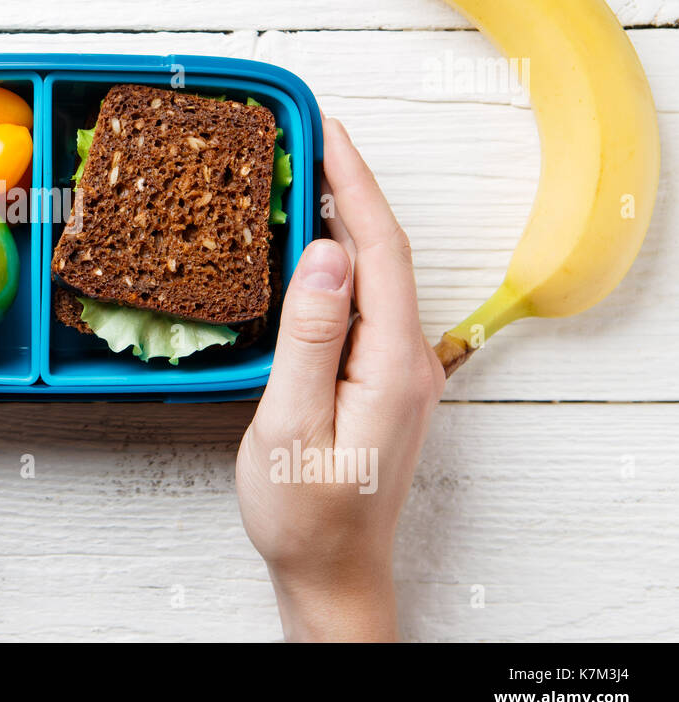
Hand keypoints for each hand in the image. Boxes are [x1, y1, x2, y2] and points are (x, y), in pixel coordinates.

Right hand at [236, 116, 444, 641]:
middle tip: (307, 139)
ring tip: (307, 176)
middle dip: (352, 187)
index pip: (379, 250)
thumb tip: (328, 254)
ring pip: (377, 274)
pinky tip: (316, 249)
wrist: (332, 571)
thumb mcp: (292, 425)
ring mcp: (400, 370)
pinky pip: (367, 301)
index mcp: (391, 363)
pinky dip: (343, 260)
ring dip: (348, 220)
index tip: (326, 130)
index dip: (355, 183)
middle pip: (385, 253)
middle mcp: (408, 358)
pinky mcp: (382, 380)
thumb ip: (312, 339)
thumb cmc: (304, 511)